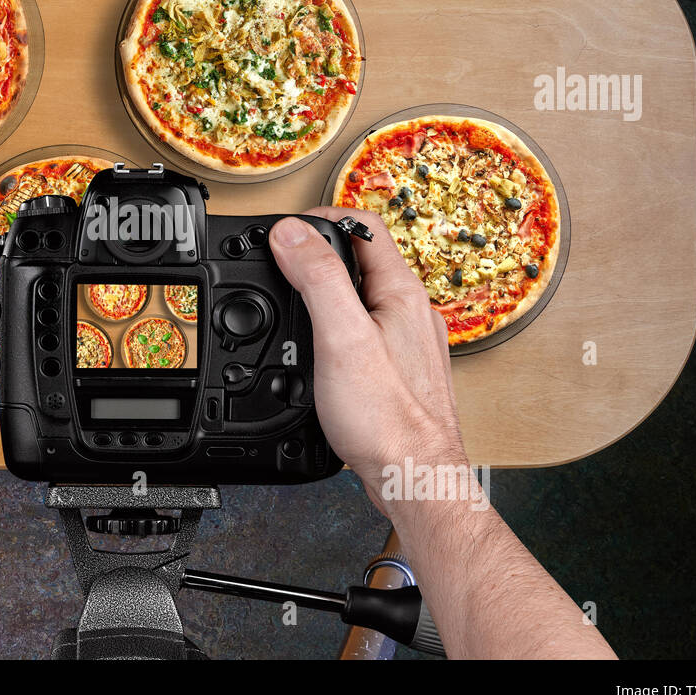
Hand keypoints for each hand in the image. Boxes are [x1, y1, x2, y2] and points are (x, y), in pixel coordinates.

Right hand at [269, 208, 465, 501]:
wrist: (413, 477)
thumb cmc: (387, 419)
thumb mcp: (341, 337)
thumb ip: (317, 278)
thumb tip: (291, 233)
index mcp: (402, 293)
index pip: (365, 226)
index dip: (322, 217)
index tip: (287, 229)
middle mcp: (411, 312)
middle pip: (363, 259)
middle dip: (319, 253)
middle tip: (282, 259)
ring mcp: (409, 343)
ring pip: (364, 298)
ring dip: (327, 290)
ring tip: (293, 296)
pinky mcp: (400, 371)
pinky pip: (366, 332)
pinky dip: (336, 328)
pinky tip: (319, 349)